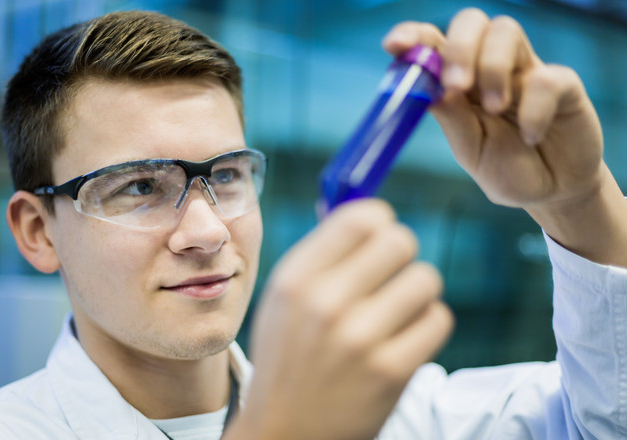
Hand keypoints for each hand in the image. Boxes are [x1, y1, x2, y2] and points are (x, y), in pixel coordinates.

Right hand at [227, 199, 452, 439]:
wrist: (284, 431)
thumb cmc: (287, 357)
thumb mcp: (283, 299)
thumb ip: (323, 255)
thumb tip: (373, 215)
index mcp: (295, 278)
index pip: (361, 217)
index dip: (380, 221)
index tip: (379, 237)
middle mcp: (325, 303)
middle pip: (401, 240)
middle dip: (401, 254)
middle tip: (391, 274)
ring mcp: (360, 339)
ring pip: (426, 278)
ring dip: (417, 292)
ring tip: (397, 310)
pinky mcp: (392, 372)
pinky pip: (438, 319)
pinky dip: (427, 325)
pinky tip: (405, 337)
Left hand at [383, 8, 626, 265]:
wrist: (551, 193)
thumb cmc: (506, 168)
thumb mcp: (470, 149)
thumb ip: (451, 119)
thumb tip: (428, 91)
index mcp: (458, 81)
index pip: (431, 42)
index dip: (412, 36)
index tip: (395, 46)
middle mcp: (488, 67)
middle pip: (470, 22)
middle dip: (457, 48)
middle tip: (456, 86)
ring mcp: (525, 71)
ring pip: (505, 31)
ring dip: (492, 68)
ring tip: (494, 109)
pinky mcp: (563, 85)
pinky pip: (547, 77)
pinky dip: (535, 108)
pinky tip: (531, 136)